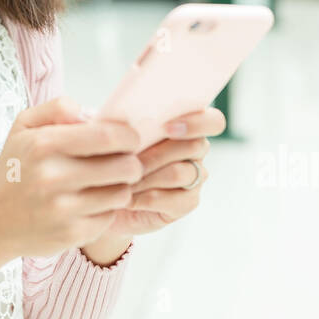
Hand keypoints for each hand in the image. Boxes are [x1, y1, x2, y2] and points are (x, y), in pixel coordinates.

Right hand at [0, 96, 142, 259]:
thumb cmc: (14, 170)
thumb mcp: (23, 128)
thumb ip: (57, 108)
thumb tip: (92, 112)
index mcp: (43, 145)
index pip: (107, 136)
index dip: (129, 136)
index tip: (130, 139)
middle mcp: (52, 177)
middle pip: (124, 166)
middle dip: (132, 162)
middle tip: (125, 162)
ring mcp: (62, 209)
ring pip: (122, 193)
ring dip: (121, 187)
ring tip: (107, 183)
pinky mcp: (71, 234)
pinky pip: (109, 217)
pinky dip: (106, 209)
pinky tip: (91, 203)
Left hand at [98, 106, 223, 237]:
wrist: (105, 194)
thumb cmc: (109, 155)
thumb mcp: (111, 134)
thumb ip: (118, 121)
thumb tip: (108, 115)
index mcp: (186, 124)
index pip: (213, 121)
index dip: (198, 123)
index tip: (166, 128)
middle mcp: (196, 151)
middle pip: (195, 146)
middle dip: (157, 154)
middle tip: (129, 161)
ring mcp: (195, 178)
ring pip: (180, 173)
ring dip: (148, 176)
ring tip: (123, 180)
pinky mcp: (187, 203)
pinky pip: (174, 199)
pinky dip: (146, 198)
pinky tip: (127, 198)